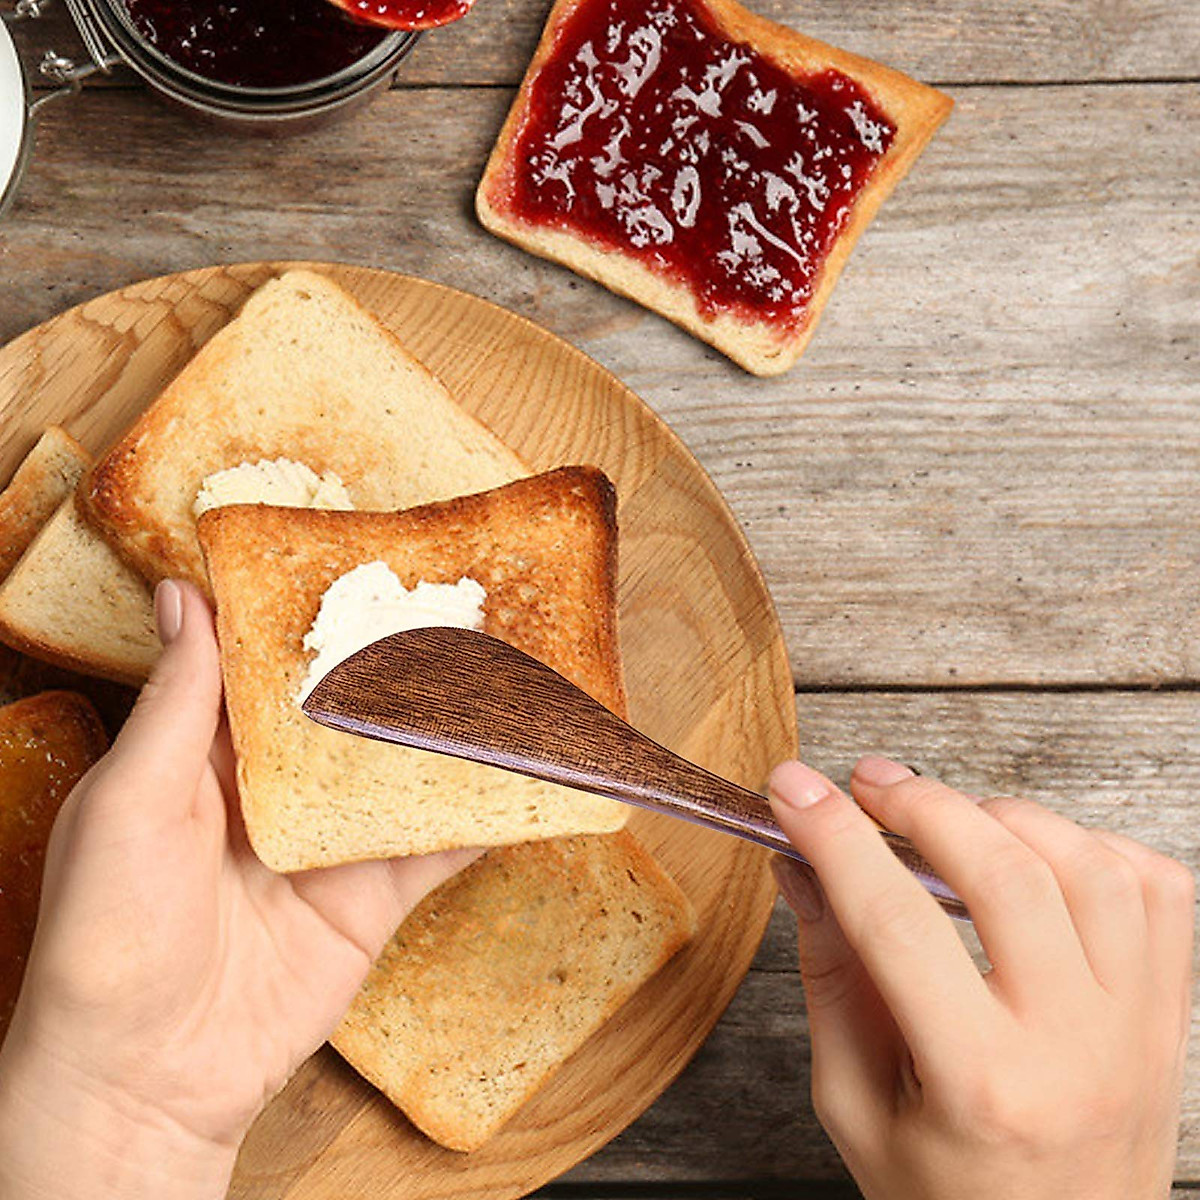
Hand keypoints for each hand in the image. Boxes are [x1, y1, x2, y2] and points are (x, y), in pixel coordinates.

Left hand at [0, 581, 477, 1199]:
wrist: (151, 1077)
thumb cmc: (111, 932)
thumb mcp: (133, 799)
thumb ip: (177, 701)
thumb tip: (179, 594)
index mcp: (209, 753)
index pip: (270, 667)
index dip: (312, 618)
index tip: (363, 559)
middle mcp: (277, 789)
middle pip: (352, 711)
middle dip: (400, 664)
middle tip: (461, 602)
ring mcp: (332, 842)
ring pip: (405, 768)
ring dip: (453, 728)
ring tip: (511, 668)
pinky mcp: (375, 896)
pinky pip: (438, 845)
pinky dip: (485, 811)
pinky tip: (528, 770)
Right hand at [769, 756, 1192, 1199]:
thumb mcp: (856, 1106)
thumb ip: (830, 980)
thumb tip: (803, 869)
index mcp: (980, 1087)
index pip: (896, 923)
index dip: (835, 838)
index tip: (793, 788)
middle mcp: (1075, 1051)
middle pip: (1005, 875)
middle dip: (922, 805)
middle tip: (868, 784)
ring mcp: (1138, 1030)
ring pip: (1090, 867)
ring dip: (1007, 817)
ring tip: (950, 818)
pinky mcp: (1171, 1016)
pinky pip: (1160, 892)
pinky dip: (1095, 847)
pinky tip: (1037, 856)